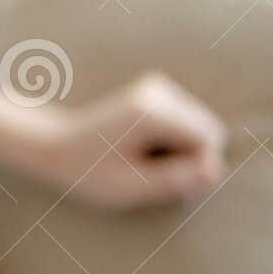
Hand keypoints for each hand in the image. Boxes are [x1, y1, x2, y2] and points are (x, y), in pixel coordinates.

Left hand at [6, 72, 228, 209]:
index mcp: (150, 111)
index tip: (169, 182)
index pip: (208, 139)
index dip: (198, 167)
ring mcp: (157, 87)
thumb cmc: (89, 170)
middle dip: (193, 157)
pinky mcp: (157, 90)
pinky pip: (188, 122)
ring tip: (146, 159)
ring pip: (201, 126)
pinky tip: (146, 147)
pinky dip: (176, 140)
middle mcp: (156, 91)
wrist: (56, 145)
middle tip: (154, 172)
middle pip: (209, 129)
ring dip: (185, 149)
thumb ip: (175, 181)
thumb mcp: (130, 186)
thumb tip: (216, 172)